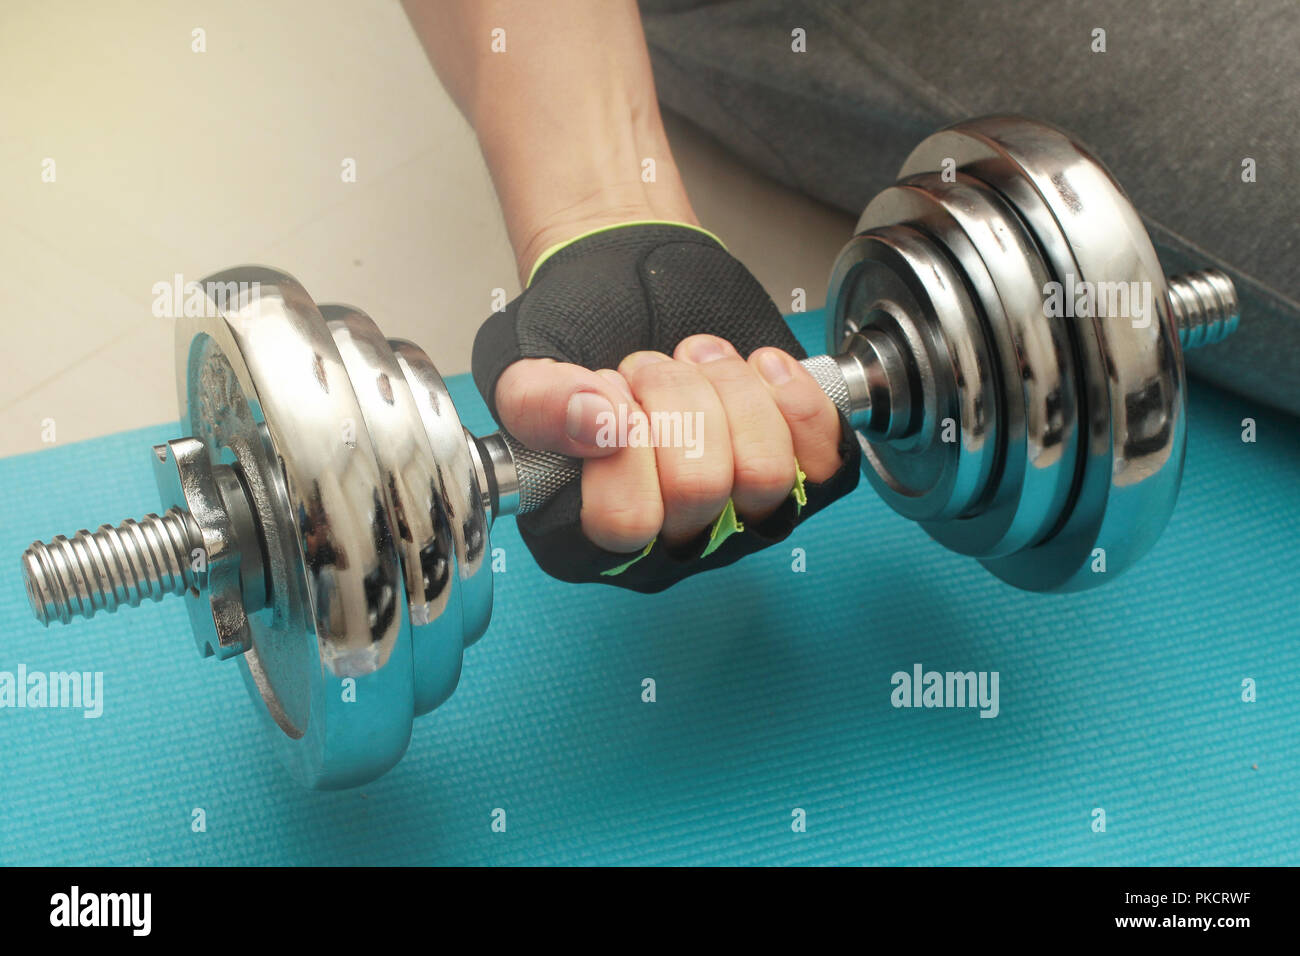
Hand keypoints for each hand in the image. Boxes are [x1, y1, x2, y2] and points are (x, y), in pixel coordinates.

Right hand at [472, 222, 860, 590]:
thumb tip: (594, 422)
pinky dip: (793, 399)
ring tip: (697, 364)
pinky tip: (758, 368)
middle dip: (672, 399)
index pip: (625, 523)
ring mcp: (737, 514)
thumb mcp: (524, 365)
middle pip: (700, 490)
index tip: (609, 396)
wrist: (634, 292)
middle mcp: (669, 541)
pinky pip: (824, 462)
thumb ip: (537, 401)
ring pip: (765, 473)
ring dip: (727, 391)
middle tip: (649, 371)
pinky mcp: (798, 475)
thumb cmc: (577, 341)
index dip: (622, 445)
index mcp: (589, 536)